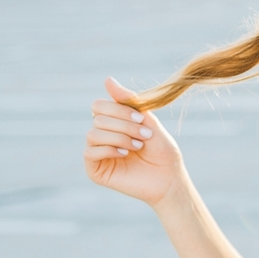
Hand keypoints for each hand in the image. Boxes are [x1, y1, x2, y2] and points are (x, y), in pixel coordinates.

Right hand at [84, 77, 184, 206]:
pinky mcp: (94, 169)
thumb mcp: (147, 120)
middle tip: (144, 136)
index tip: (141, 118)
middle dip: (124, 125)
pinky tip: (126, 155)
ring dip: (119, 137)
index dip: (119, 109)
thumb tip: (108, 79)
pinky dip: (109, 150)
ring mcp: (97, 152)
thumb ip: (128, 100)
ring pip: (93, 133)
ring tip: (138, 146)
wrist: (169, 178)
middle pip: (97, 118)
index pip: (100, 105)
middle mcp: (102, 135)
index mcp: (113, 122)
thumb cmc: (161, 150)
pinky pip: (90, 152)